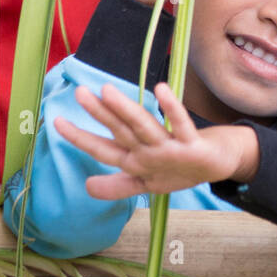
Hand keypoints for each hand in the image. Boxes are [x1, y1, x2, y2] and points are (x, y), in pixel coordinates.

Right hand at [53, 82, 256, 199]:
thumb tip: (87, 187)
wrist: (219, 168)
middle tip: (80, 92)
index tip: (56, 120)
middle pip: (121, 133)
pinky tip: (160, 89)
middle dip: (100, 114)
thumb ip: (118, 184)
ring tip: (107, 90)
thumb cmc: (180, 169)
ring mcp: (171, 151)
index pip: (103, 149)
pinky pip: (181, 123)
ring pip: (144, 128)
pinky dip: (171, 107)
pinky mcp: (192, 144)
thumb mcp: (146, 180)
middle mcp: (150, 157)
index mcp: (136, 163)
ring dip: (126, 110)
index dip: (80, 138)